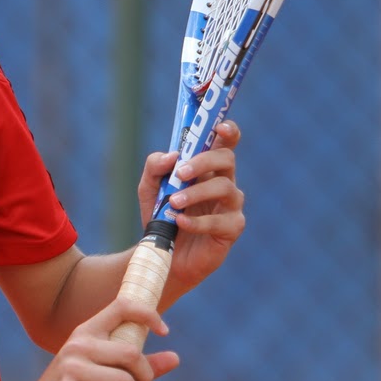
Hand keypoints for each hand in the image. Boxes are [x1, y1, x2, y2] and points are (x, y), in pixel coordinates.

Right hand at [10, 295, 180, 380]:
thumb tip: (176, 358)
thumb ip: (139, 366)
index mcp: (85, 332)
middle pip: (131, 353)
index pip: (122, 306)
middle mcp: (77, 345)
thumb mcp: (103, 373)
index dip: (148, 314)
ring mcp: (70, 368)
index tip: (164, 331)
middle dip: (145, 376)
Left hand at [137, 120, 246, 300]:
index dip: (228, 131)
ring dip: (197, 193)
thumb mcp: (149, 188)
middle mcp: (225, 183)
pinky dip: (197, 221)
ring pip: (225, 188)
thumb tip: (171, 156)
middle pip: (227, 160)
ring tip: (173, 203)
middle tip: (180, 173)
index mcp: (209, 169)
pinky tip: (179, 222)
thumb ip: (154, 167)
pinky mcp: (231, 229)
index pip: (227, 143)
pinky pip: (220, 221)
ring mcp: (231, 206)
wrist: (163, 253)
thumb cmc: (162, 216)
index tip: (219, 127)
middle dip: (203, 162)